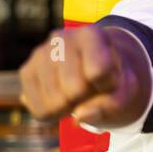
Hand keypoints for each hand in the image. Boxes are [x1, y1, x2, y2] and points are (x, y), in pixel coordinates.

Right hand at [19, 26, 149, 126]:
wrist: (96, 72)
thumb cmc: (113, 78)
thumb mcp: (126, 89)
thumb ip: (113, 103)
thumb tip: (80, 117)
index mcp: (90, 34)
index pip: (98, 72)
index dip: (108, 85)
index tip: (111, 79)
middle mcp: (60, 39)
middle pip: (74, 90)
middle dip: (87, 98)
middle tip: (92, 88)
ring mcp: (39, 55)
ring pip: (54, 103)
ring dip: (70, 108)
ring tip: (77, 92)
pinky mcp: (26, 72)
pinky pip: (39, 110)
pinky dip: (55, 114)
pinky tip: (62, 98)